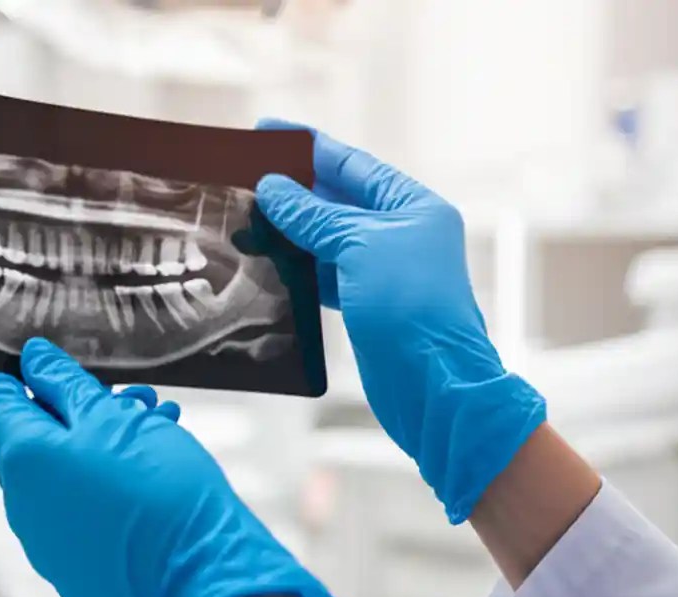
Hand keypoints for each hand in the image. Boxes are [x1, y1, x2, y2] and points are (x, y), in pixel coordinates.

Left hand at [0, 338, 341, 596]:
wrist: (203, 572)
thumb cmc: (160, 486)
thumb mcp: (113, 416)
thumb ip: (64, 383)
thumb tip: (34, 360)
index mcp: (20, 459)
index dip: (21, 373)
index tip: (60, 368)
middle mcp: (20, 506)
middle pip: (33, 439)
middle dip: (78, 411)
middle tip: (130, 399)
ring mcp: (46, 546)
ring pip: (61, 477)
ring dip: (100, 447)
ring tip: (155, 430)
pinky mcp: (76, 573)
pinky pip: (80, 517)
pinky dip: (107, 490)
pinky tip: (153, 472)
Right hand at [255, 119, 546, 523]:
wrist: (433, 384)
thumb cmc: (411, 307)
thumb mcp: (360, 247)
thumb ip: (314, 217)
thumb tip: (273, 188)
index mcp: (413, 206)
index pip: (352, 163)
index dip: (308, 144)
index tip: (266, 130)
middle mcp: (401, 232)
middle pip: (336, 199)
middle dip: (293, 188)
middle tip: (244, 175)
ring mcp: (383, 269)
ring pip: (326, 238)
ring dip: (288, 230)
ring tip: (244, 216)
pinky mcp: (365, 303)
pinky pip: (323, 273)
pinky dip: (296, 266)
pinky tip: (267, 261)